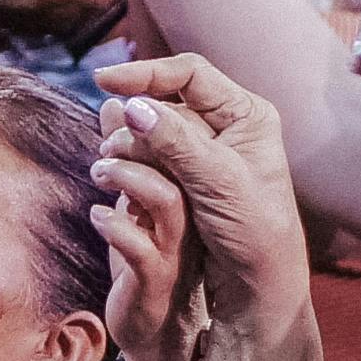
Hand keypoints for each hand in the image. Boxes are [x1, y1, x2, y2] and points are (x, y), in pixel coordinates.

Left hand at [89, 99, 207, 360]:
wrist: (149, 324)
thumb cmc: (141, 254)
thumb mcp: (132, 197)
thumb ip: (125, 151)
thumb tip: (113, 102)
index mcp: (189, 192)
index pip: (185, 141)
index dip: (158, 117)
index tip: (122, 104)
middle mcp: (190, 217)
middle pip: (182, 164)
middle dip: (142, 142)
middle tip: (106, 141)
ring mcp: (176, 248)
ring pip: (168, 202)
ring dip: (128, 179)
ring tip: (99, 172)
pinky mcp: (155, 278)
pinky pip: (142, 249)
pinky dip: (115, 226)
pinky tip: (97, 216)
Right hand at [92, 54, 312, 327]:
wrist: (258, 287)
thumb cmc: (254, 233)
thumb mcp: (217, 182)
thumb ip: (176, 142)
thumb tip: (132, 107)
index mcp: (245, 115)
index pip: (188, 73)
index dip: (143, 72)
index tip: (102, 80)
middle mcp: (226, 127)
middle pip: (164, 103)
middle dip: (133, 124)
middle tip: (109, 150)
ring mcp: (205, 153)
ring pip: (151, 133)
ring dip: (127, 148)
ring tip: (109, 172)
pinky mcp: (187, 179)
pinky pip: (149, 159)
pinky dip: (131, 168)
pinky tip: (119, 186)